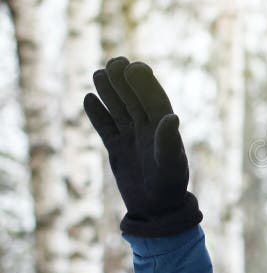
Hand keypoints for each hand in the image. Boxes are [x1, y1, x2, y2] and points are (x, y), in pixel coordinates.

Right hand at [83, 56, 201, 236]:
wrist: (156, 210)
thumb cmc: (169, 187)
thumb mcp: (171, 165)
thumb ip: (169, 142)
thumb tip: (172, 116)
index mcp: (165, 128)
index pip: (154, 99)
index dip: (145, 83)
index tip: (134, 67)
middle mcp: (148, 129)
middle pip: (134, 99)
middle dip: (125, 81)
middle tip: (114, 62)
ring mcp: (131, 137)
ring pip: (118, 109)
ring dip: (109, 91)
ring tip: (99, 73)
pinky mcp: (117, 149)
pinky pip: (106, 127)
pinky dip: (98, 114)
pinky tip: (88, 98)